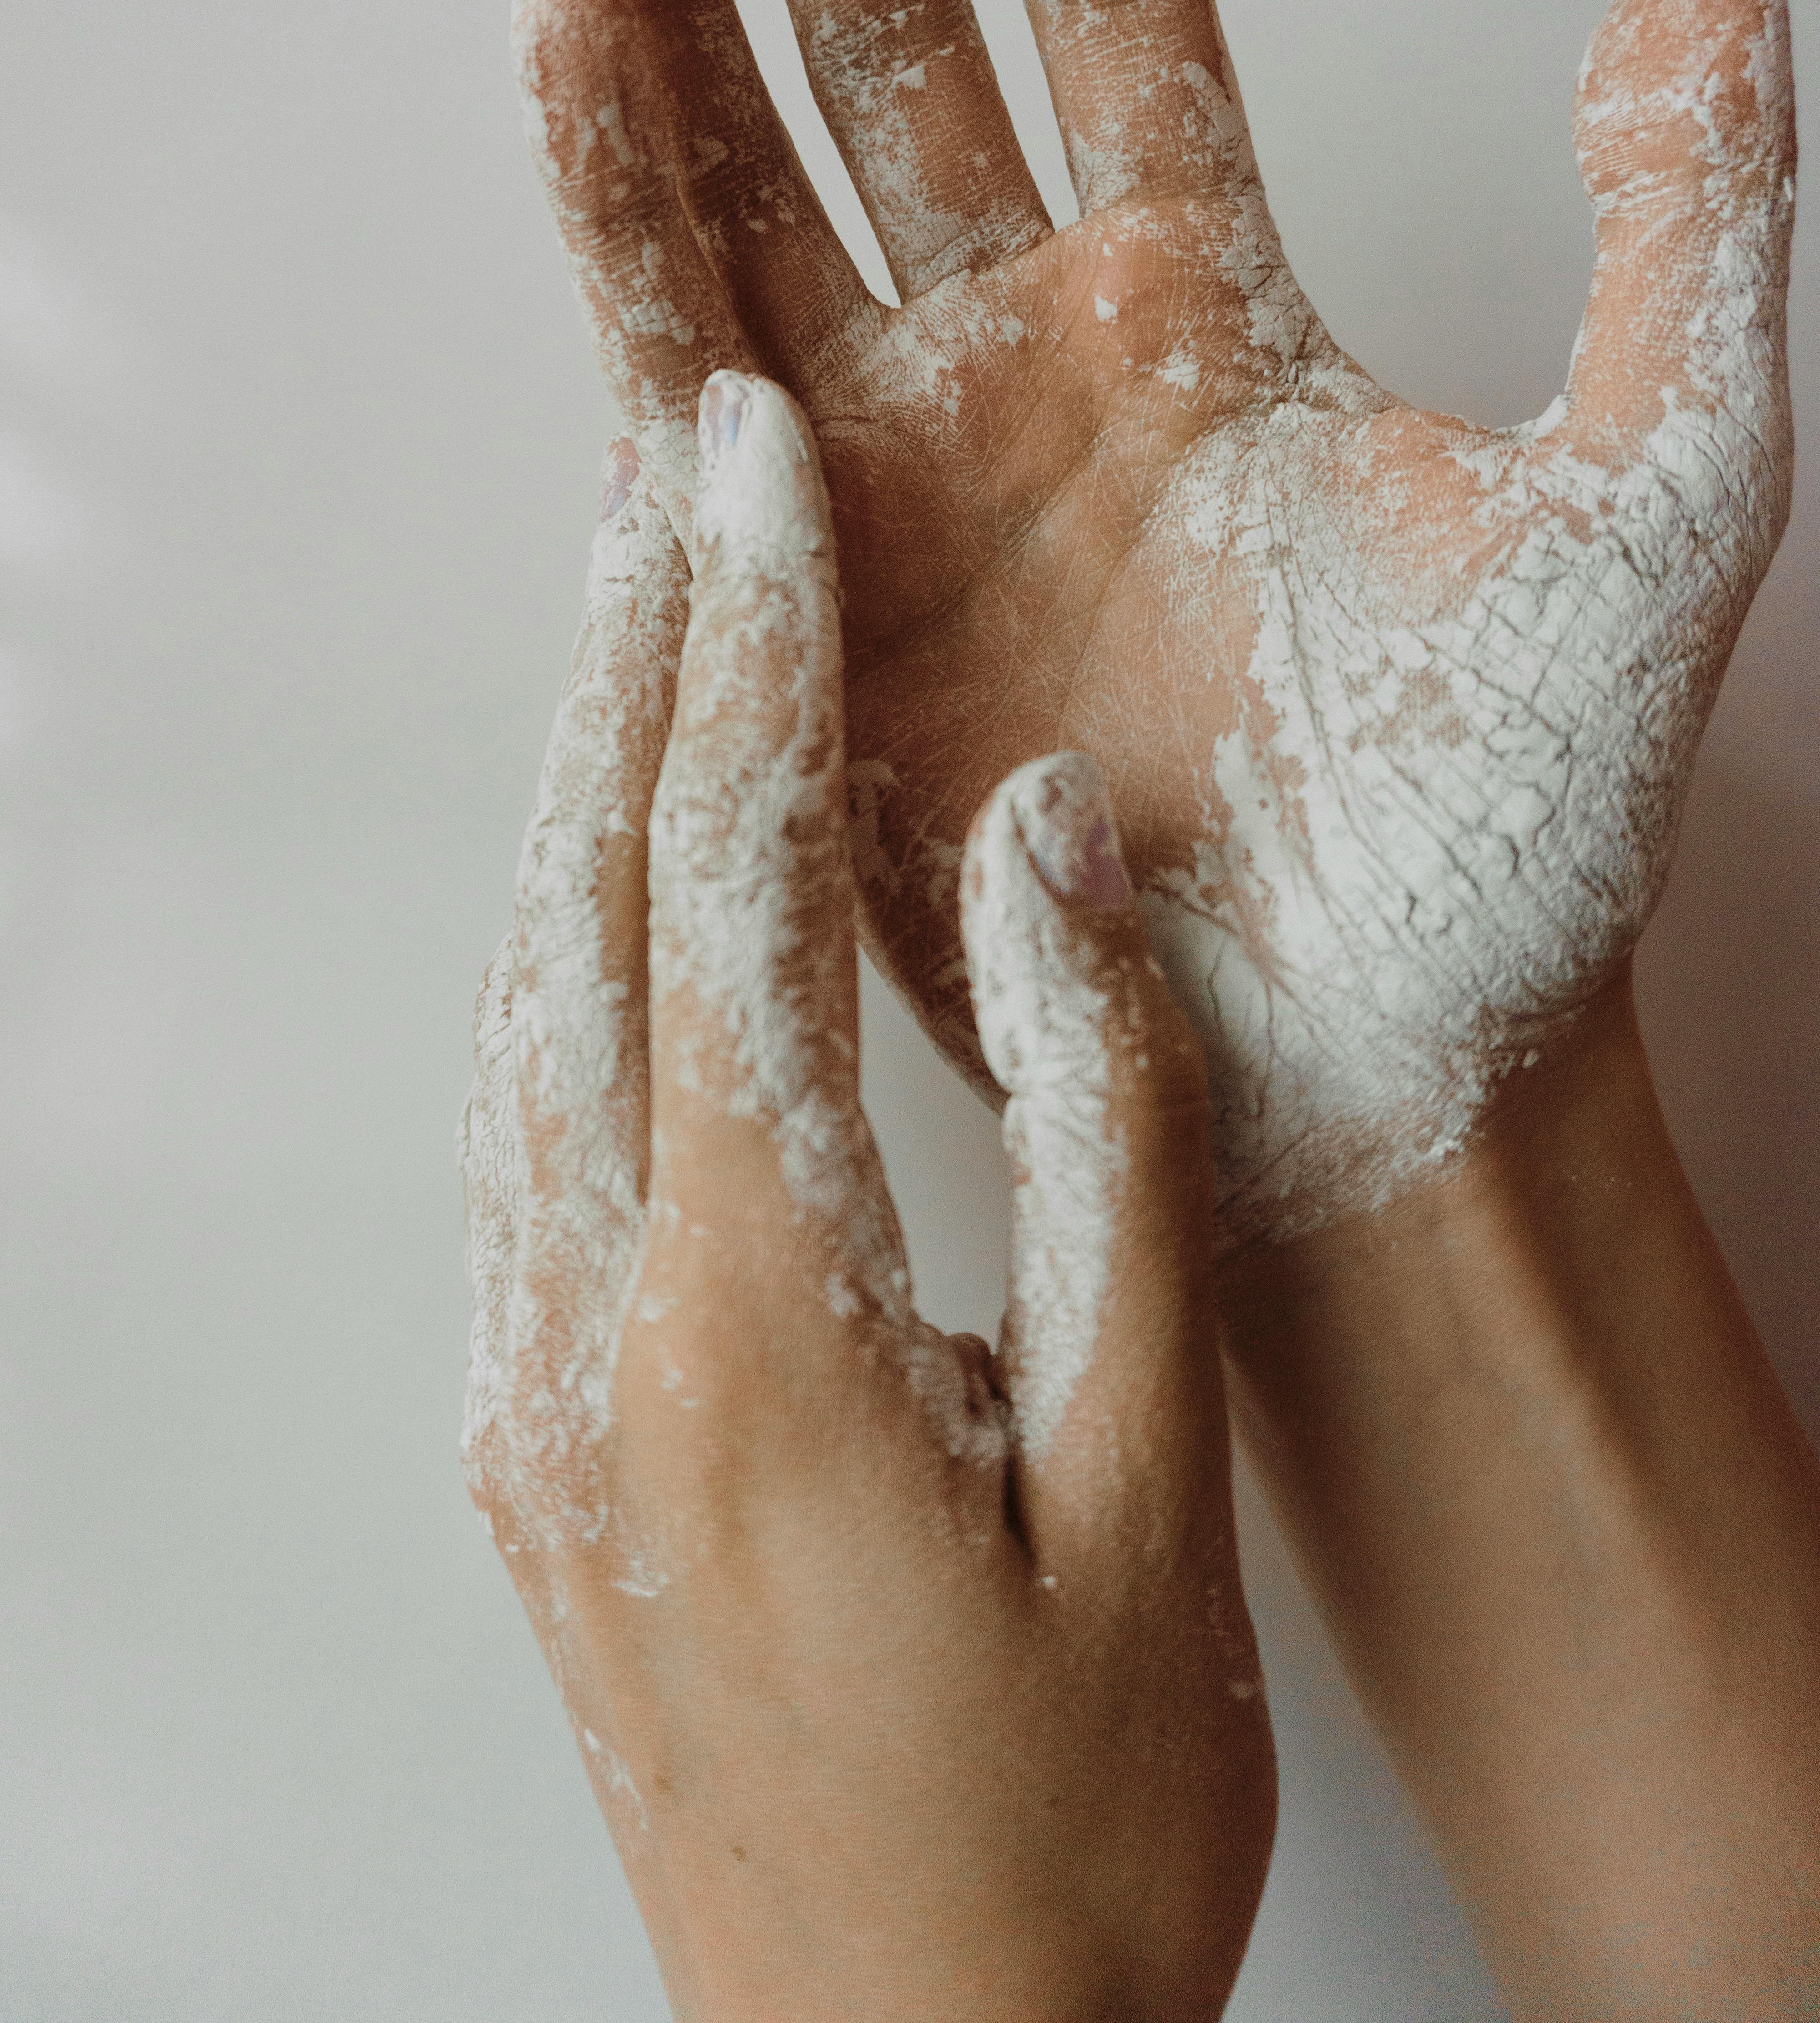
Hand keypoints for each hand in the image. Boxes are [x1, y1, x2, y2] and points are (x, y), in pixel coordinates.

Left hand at [461, 383, 1274, 2021]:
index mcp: (751, 1328)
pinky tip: (608, 872)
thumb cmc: (1064, 1824)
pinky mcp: (530, 1438)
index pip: (724, 899)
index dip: (745, 655)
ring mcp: (530, 1394)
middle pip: (585, 913)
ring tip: (640, 611)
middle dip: (634, 662)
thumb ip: (1103, 1139)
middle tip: (669, 469)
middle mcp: (588, 1339)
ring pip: (528, 1001)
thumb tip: (1054, 860)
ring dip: (587, 789)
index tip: (745, 473)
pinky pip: (520, 1122)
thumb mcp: (1148, 1475)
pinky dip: (568, 948)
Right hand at [512, 0, 1793, 1243]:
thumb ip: (1696, 239)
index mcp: (1201, 286)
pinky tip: (560, 28)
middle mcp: (1024, 339)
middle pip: (886, 5)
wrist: (1368, 1081)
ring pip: (749, 157)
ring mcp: (897, 456)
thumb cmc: (1510, 844)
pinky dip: (619, 207)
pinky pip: (688, 360)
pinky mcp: (804, 590)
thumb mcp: (1658, 512)